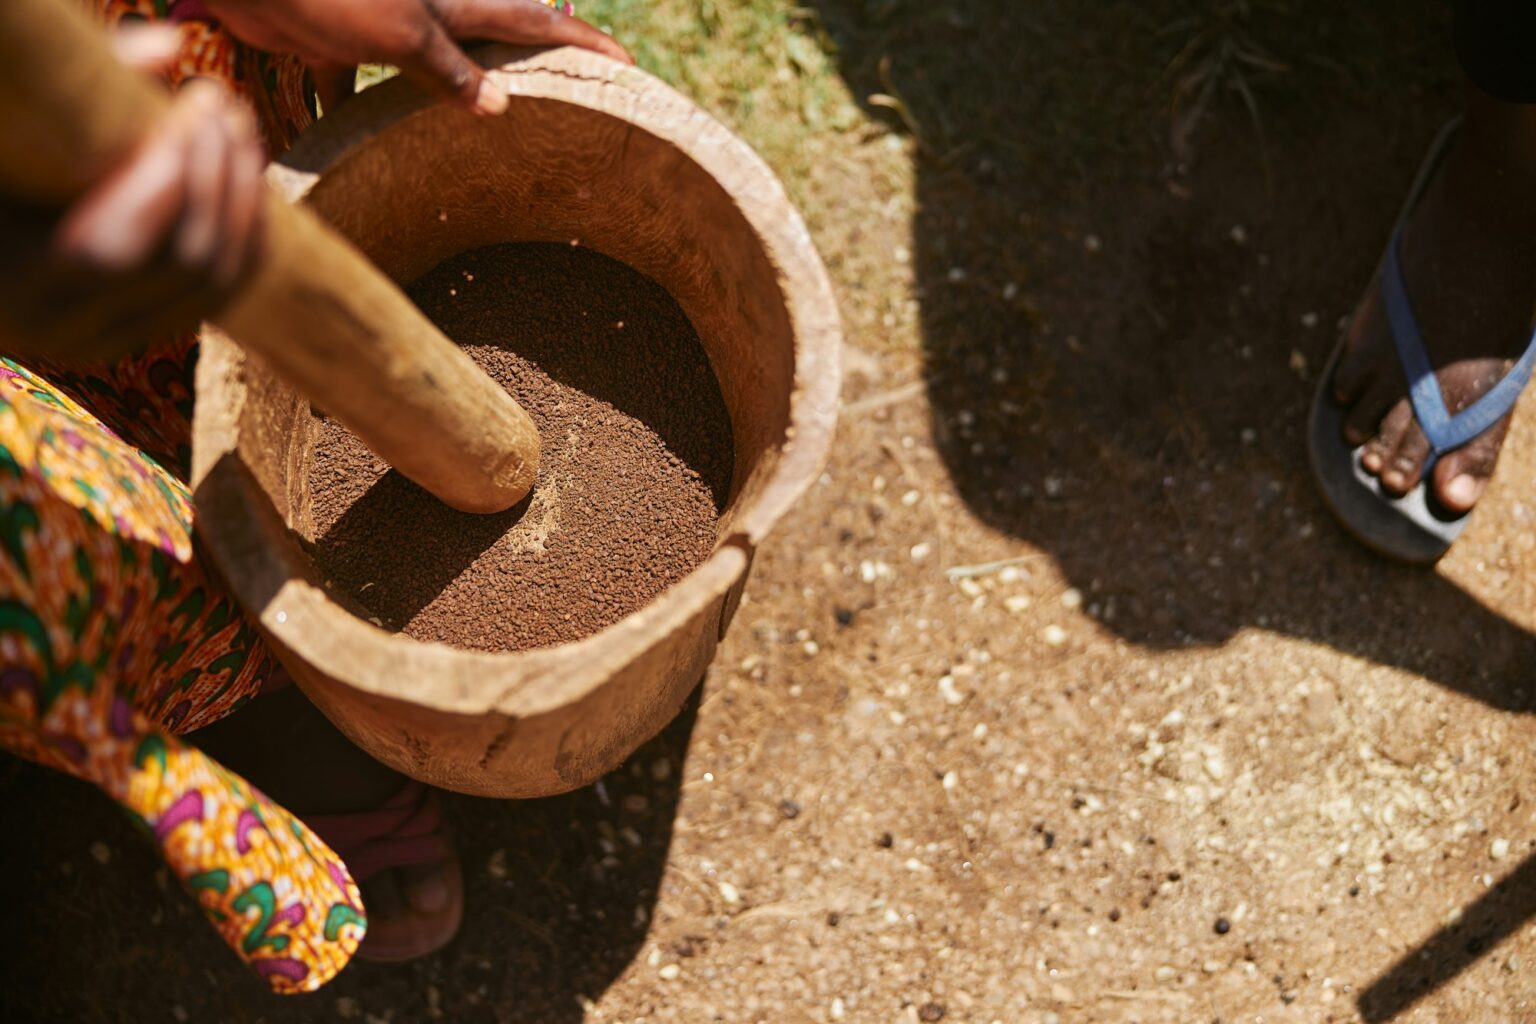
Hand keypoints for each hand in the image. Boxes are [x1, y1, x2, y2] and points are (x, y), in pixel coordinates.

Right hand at [0, 26, 266, 358]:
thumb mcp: (9, 128)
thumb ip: (73, 87)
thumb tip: (168, 43)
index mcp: (18, 286)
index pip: (114, 250)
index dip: (170, 175)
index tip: (194, 99)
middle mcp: (70, 330)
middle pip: (184, 261)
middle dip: (217, 174)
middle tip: (222, 101)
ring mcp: (118, 338)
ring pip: (215, 278)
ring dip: (241, 196)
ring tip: (237, 126)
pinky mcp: (151, 329)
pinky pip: (223, 289)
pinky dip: (246, 229)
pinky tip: (244, 170)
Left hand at [205, 0, 632, 114]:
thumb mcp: (404, 34)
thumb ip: (449, 70)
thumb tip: (500, 107)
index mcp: (455, 6)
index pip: (534, 22)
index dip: (581, 42)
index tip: (625, 64)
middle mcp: (428, 15)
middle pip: (489, 46)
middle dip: (524, 71)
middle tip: (564, 100)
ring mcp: (384, 30)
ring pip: (430, 70)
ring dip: (449, 99)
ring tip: (479, 134)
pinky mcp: (336, 45)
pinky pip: (353, 86)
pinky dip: (353, 115)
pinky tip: (351, 143)